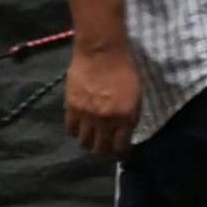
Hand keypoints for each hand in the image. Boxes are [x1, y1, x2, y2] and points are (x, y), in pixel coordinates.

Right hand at [64, 44, 142, 159]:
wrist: (102, 52)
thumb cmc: (125, 69)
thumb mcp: (136, 96)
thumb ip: (129, 116)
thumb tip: (123, 132)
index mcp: (126, 117)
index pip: (120, 148)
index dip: (120, 154)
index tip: (120, 154)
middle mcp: (106, 121)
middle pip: (100, 148)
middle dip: (103, 150)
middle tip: (104, 145)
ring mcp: (87, 115)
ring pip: (84, 142)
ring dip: (89, 141)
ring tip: (91, 136)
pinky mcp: (71, 107)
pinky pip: (70, 129)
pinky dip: (75, 131)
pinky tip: (79, 126)